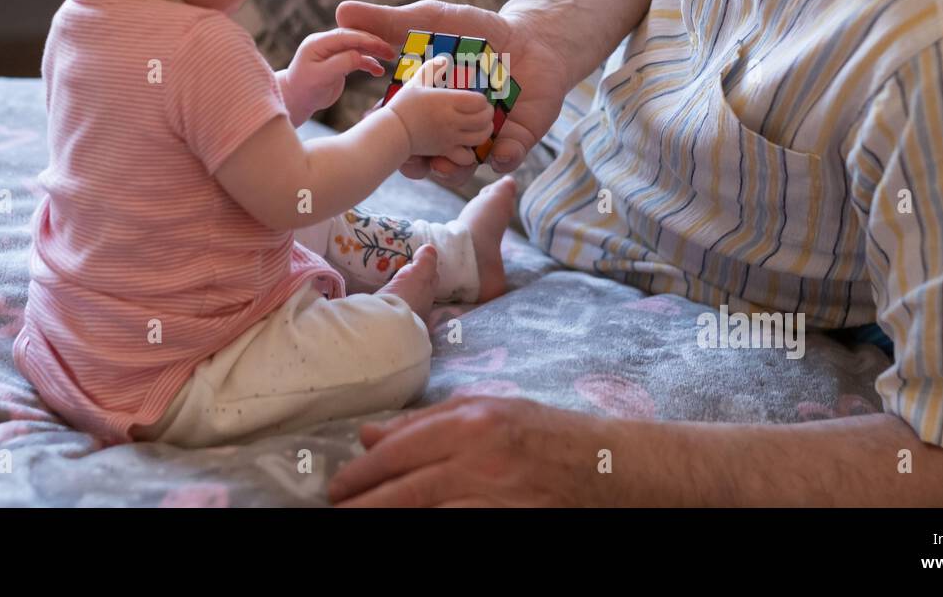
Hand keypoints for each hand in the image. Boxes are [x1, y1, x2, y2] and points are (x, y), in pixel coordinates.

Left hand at [283, 28, 394, 125]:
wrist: (296, 100)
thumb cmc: (304, 89)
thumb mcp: (321, 77)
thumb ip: (340, 64)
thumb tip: (360, 55)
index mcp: (318, 42)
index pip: (346, 36)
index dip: (365, 39)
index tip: (382, 45)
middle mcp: (326, 43)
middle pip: (355, 38)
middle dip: (374, 43)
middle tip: (391, 51)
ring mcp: (333, 52)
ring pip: (358, 47)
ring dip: (374, 51)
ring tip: (390, 57)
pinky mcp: (339, 62)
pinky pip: (357, 58)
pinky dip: (368, 63)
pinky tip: (379, 71)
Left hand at [327, 396, 615, 506]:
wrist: (605, 466)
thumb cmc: (542, 432)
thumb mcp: (486, 409)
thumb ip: (427, 421)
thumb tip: (368, 435)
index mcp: (472, 422)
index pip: (400, 450)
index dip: (362, 473)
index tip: (337, 487)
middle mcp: (481, 459)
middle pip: (405, 490)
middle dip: (363, 506)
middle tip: (337, 513)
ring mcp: (497, 499)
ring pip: (425, 516)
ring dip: (388, 522)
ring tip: (360, 525)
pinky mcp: (509, 524)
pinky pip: (457, 530)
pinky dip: (427, 530)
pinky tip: (407, 532)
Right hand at [337, 0, 571, 185]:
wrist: (531, 36)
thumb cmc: (476, 31)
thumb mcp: (431, 22)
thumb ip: (390, 23)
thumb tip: (341, 10)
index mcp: (425, 107)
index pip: (399, 129)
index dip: (386, 135)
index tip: (377, 132)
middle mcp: (449, 130)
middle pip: (426, 159)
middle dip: (418, 165)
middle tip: (414, 162)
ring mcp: (480, 139)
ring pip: (462, 167)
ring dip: (454, 170)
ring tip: (447, 163)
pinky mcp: (514, 140)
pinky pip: (506, 158)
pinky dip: (502, 157)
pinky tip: (498, 150)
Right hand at [387, 58, 493, 163]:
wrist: (392, 131)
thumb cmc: (404, 105)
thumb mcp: (417, 81)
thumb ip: (432, 68)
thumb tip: (445, 59)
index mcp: (447, 101)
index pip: (479, 101)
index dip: (482, 100)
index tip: (478, 99)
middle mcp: (452, 120)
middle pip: (484, 119)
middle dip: (487, 114)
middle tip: (483, 111)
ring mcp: (450, 138)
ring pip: (481, 137)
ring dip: (484, 131)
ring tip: (479, 126)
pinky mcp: (445, 151)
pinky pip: (467, 157)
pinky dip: (470, 153)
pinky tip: (467, 144)